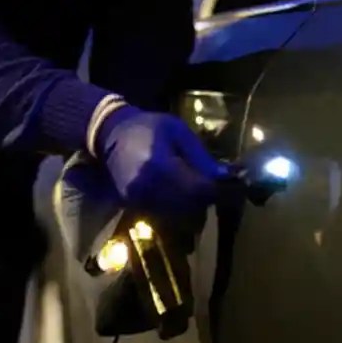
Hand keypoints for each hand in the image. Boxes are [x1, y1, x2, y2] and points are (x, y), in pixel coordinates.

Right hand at [96, 107, 228, 217]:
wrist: (110, 134)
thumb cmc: (148, 127)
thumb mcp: (177, 131)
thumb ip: (200, 155)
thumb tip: (225, 176)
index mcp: (159, 164)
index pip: (198, 189)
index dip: (218, 190)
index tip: (231, 185)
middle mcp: (147, 186)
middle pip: (189, 206)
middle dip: (206, 200)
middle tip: (217, 189)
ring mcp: (138, 199)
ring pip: (178, 215)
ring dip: (193, 207)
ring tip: (199, 191)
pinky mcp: (133, 205)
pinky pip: (163, 215)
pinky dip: (177, 209)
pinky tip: (181, 194)